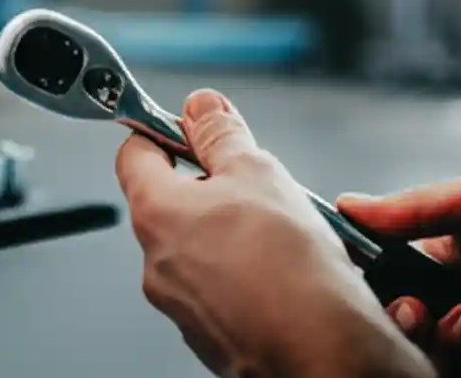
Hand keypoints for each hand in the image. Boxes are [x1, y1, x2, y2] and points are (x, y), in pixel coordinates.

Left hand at [116, 89, 433, 377]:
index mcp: (156, 214)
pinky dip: (249, 275)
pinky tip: (287, 274)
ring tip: (284, 234)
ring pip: (203, 248)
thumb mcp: (259, 173)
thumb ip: (222, 135)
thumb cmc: (291, 274)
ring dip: (236, 232)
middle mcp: (157, 264)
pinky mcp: (212, 335)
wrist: (325, 357)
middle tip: (257, 183)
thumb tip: (201, 107)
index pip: (135, 153)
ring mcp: (182, 305)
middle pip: (173, 202)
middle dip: (215, 187)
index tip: (194, 126)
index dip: (165, 132)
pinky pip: (223, 288)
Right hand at [339, 162, 460, 376]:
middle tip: (420, 309)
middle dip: (408, 325)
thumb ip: (419, 208)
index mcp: (455, 258)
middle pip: (413, 332)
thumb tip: (348, 204)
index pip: (396, 283)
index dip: (379, 291)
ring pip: (449, 366)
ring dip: (453, 345)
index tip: (375, 286)